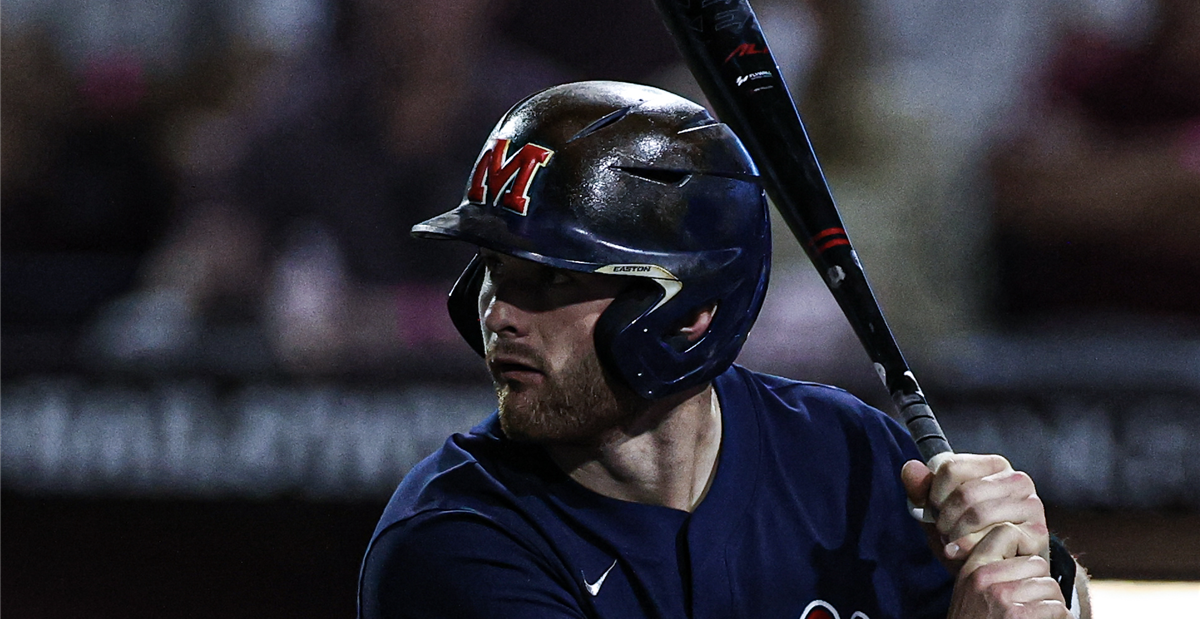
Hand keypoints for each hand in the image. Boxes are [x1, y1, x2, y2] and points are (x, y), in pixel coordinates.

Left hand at [901, 454, 1048, 567]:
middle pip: (964, 493)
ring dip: (958, 535)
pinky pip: (997, 536)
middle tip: (943, 533)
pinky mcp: (1038, 533)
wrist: (999, 571)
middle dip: (945, 519)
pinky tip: (967, 556)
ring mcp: (1031, 505)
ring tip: (954, 544)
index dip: (933, 494)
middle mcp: (1017, 480)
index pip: (951, 467)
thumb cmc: (969, 536)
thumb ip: (921, 490)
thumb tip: (910, 468)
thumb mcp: (939, 513)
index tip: (934, 511)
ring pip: (979, 513)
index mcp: (993, 466)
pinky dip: (974, 549)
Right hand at [946, 524, 1069, 618]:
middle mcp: (983, 578)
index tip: (1028, 559)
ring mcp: (1000, 597)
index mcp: (972, 568)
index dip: (1025, 542)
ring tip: (1037, 617)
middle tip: (1031, 603)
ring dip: (1051, 606)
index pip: (1006, 532)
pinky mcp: (1017, 616)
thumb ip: (991, 565)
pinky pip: (1057, 609)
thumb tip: (1036, 527)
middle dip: (1041, 584)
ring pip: (1050, 587)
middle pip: (1037, 563)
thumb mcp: (972, 591)